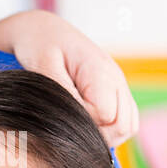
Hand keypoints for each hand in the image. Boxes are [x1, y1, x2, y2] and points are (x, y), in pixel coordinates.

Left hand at [0, 9, 139, 146]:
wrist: (44, 31)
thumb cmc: (40, 46)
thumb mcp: (43, 66)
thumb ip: (61, 93)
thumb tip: (75, 121)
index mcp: (101, 72)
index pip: (106, 117)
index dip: (83, 125)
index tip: (59, 118)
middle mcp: (116, 80)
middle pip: (122, 127)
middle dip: (95, 136)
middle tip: (66, 129)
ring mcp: (118, 87)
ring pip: (126, 128)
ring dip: (103, 136)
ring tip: (73, 128)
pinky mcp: (114, 94)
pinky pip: (122, 122)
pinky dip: (106, 131)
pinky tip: (82, 125)